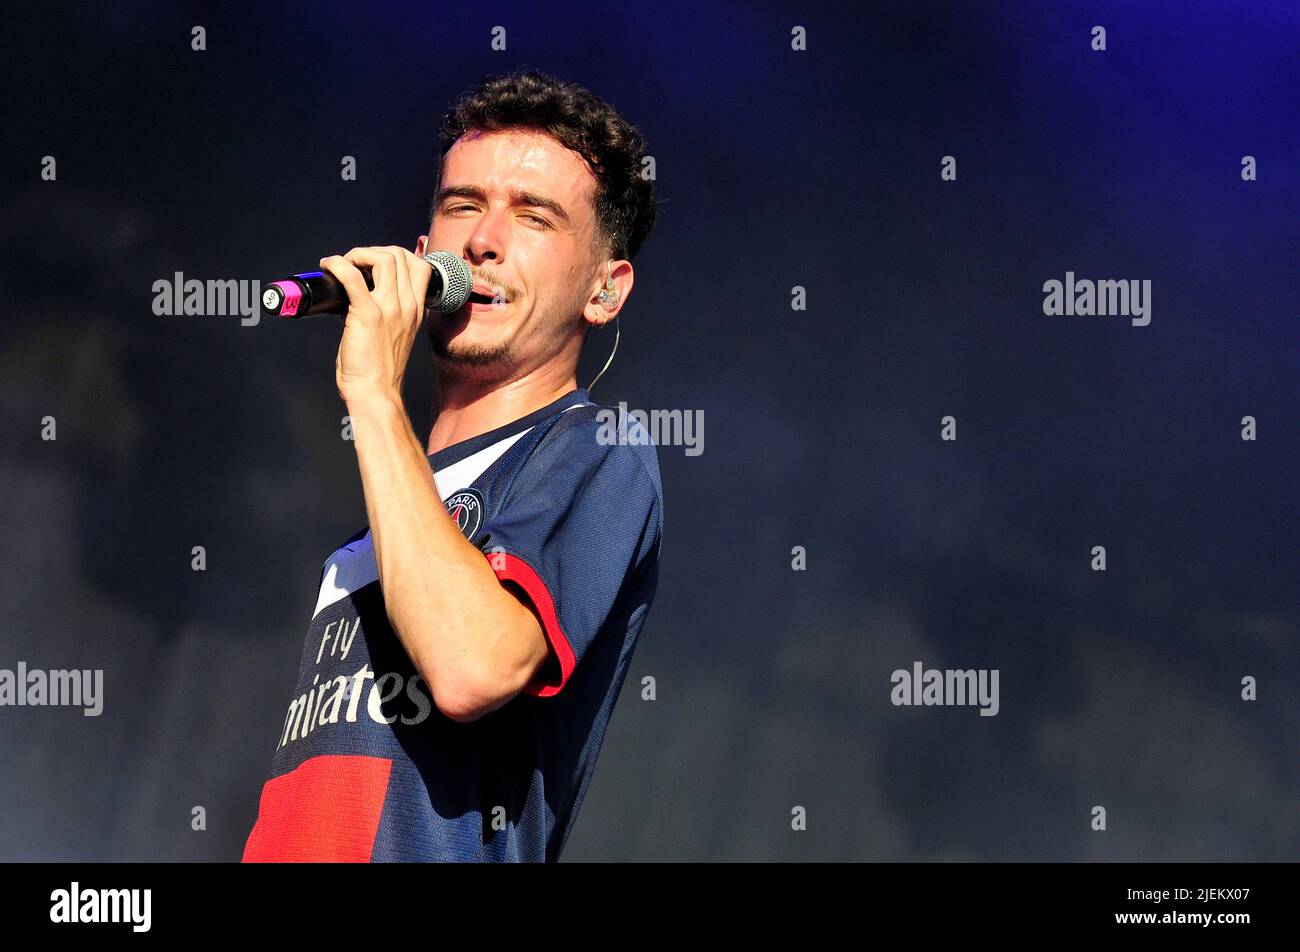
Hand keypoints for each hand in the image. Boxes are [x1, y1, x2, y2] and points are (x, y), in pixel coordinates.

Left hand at [321, 245, 432, 402]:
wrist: (375, 392)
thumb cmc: (379, 370)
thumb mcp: (395, 336)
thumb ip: (386, 314)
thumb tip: (357, 295)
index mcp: (416, 311)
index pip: (420, 266)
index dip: (396, 256)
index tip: (375, 264)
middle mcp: (407, 306)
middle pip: (401, 255)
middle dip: (374, 251)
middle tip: (355, 263)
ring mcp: (390, 309)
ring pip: (383, 258)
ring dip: (359, 254)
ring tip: (344, 264)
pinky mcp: (367, 315)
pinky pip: (352, 276)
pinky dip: (337, 265)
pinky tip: (329, 266)